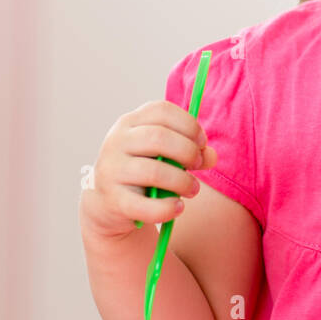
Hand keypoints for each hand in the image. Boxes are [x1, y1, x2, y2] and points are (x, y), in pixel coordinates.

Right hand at [80, 100, 216, 240]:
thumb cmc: (144, 171)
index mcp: (130, 123)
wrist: (108, 203)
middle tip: (197, 164)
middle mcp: (116, 142)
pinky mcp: (114, 200)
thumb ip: (192, 151)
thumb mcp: (164, 154)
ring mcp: (111, 171)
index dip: (189, 124)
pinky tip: (177, 207)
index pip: (161, 111)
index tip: (202, 141)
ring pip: (155, 172)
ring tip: (192, 189)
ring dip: (183, 182)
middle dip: (188, 151)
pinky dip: (168, 208)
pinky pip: (147, 206)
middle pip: (159, 137)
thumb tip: (212, 156)